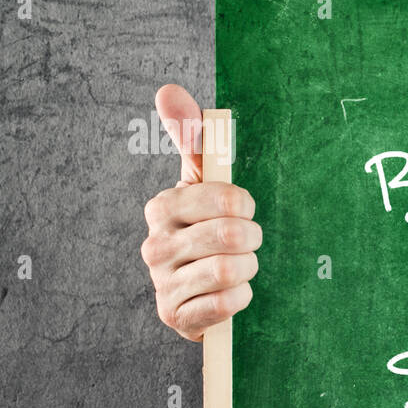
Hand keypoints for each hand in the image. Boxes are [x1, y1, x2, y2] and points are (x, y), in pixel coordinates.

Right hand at [141, 84, 260, 340]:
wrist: (201, 290)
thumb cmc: (207, 227)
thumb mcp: (203, 182)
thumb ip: (193, 138)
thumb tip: (168, 90)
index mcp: (162, 207)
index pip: (223, 198)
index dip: (246, 206)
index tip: (245, 211)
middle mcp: (154, 245)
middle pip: (230, 237)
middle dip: (252, 239)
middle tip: (250, 242)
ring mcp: (162, 284)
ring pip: (228, 271)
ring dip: (248, 269)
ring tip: (241, 266)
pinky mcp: (175, 317)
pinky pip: (224, 304)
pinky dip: (241, 298)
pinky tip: (235, 293)